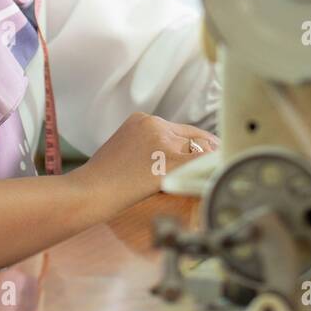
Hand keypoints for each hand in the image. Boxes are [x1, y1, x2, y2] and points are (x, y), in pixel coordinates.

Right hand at [74, 112, 218, 210]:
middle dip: (208, 151)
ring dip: (210, 163)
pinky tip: (216, 180)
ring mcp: (162, 141)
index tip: (210, 151)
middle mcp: (154, 124)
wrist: (89, 191)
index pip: (180, 128)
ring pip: (199, 150)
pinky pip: (198, 165)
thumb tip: (169, 160)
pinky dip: (209, 172)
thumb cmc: (101, 179)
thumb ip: (147, 146)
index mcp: (142, 119)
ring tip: (219, 174)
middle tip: (221, 163)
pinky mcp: (167, 161)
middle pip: (193, 136)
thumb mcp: (124, 149)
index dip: (198, 142)